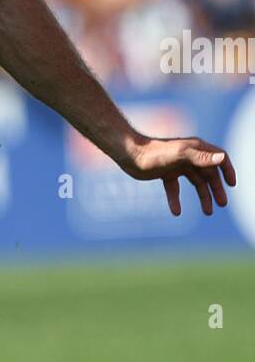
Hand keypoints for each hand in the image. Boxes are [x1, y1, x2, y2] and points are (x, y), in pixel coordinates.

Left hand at [121, 135, 235, 216]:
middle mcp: (189, 156)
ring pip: (195, 182)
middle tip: (221, 205)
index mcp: (196, 149)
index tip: (231, 185)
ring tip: (208, 212)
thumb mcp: (179, 155)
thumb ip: (201, 157)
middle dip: (216, 189)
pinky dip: (176, 200)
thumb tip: (222, 158)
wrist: (129, 154)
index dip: (227, 170)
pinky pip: (175, 189)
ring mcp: (177, 165)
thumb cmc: (154, 152)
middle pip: (208, 174)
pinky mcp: (165, 174)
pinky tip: (176, 212)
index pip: (219, 158)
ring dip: (202, 196)